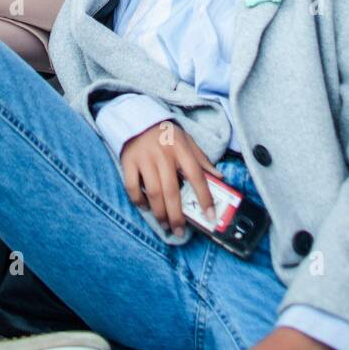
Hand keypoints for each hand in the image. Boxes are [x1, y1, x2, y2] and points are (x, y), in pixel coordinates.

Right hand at [121, 121, 217, 235]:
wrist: (138, 118)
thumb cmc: (166, 134)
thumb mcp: (187, 141)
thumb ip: (202, 160)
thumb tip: (220, 178)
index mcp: (181, 149)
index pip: (196, 176)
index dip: (205, 197)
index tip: (210, 215)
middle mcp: (163, 154)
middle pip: (171, 191)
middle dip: (177, 215)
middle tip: (180, 231)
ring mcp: (144, 158)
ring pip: (153, 192)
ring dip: (159, 213)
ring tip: (165, 225)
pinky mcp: (128, 161)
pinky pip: (132, 187)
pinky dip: (139, 201)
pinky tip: (146, 208)